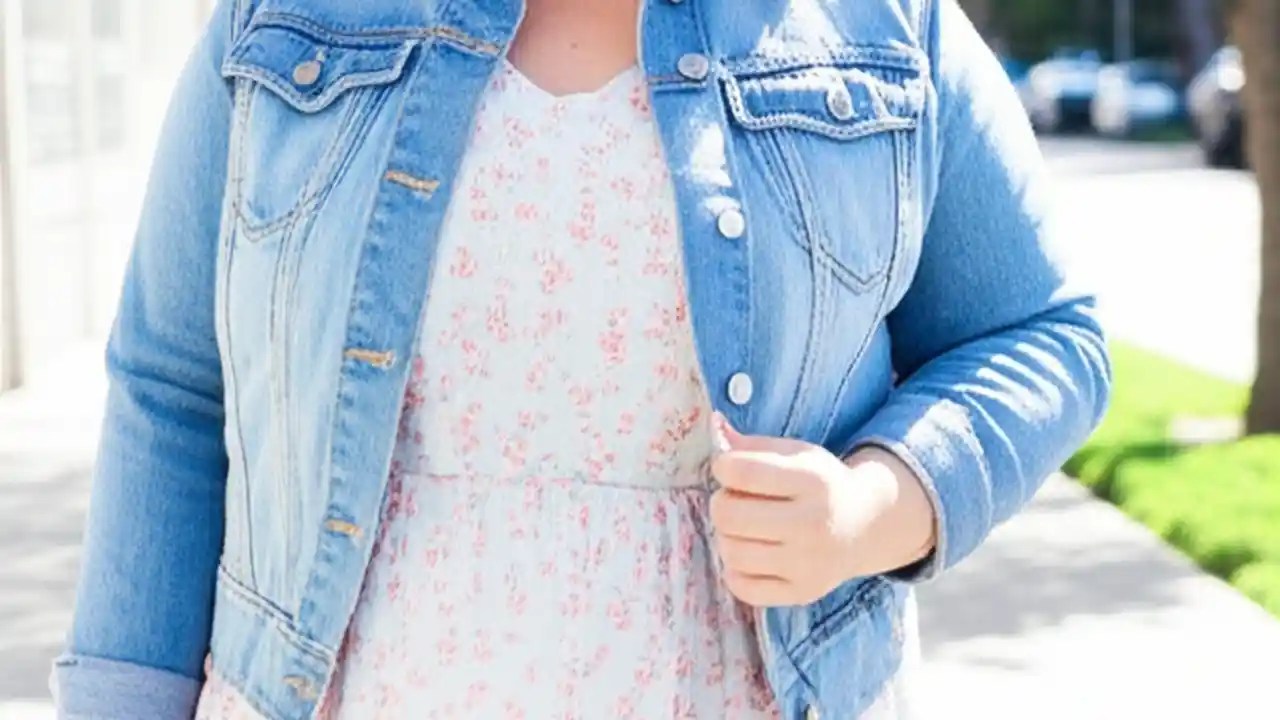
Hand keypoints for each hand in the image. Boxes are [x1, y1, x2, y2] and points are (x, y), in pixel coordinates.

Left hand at [708, 413, 936, 607]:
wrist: (864, 524)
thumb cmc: (819, 483)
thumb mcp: (796, 454)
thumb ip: (751, 444)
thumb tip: (713, 424)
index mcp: (813, 481)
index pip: (743, 472)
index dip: (723, 467)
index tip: (728, 469)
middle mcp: (813, 525)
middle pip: (730, 515)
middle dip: (722, 503)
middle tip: (734, 499)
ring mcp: (808, 564)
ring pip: (731, 552)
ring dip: (727, 535)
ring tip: (744, 526)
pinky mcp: (802, 592)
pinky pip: (742, 586)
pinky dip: (736, 569)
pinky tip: (752, 552)